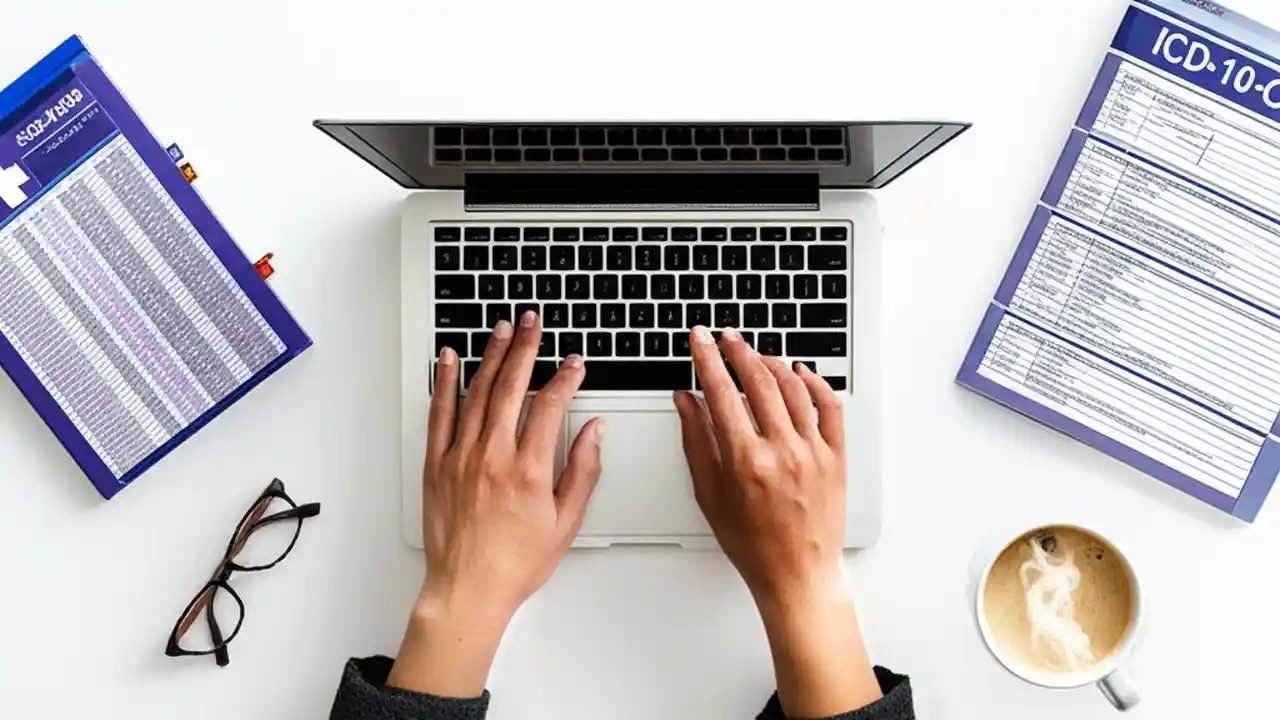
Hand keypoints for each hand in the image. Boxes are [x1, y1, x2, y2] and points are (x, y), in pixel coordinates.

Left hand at [388, 312, 602, 697]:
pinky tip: (451, 359)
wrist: (467, 589)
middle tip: (532, 322)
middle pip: (510, 387)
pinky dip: (445, 383)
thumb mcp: (566, 523)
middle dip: (524, 348)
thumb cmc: (515, 563)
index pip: (550, 405)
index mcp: (528, 470)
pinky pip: (440, 414)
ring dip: (490, 355)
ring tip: (501, 329)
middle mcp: (492, 457)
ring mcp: (460, 457)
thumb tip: (594, 433)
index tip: (573, 362)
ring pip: (477, 393)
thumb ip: (582, 472)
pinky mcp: (436, 464)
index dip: (564, 377)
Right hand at [675, 326, 880, 716]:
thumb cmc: (752, 544)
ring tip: (756, 354)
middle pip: (759, 381)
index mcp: (746, 461)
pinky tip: (801, 372)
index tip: (700, 340)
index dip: (707, 359)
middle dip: (738, 352)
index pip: (722, 393)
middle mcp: (782, 451)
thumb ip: (697, 441)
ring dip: (772, 363)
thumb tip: (687, 400)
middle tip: (726, 337)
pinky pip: (830, 407)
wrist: (797, 575)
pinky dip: (815, 383)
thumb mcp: (710, 494)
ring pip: (794, 388)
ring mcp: (813, 452)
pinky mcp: (836, 457)